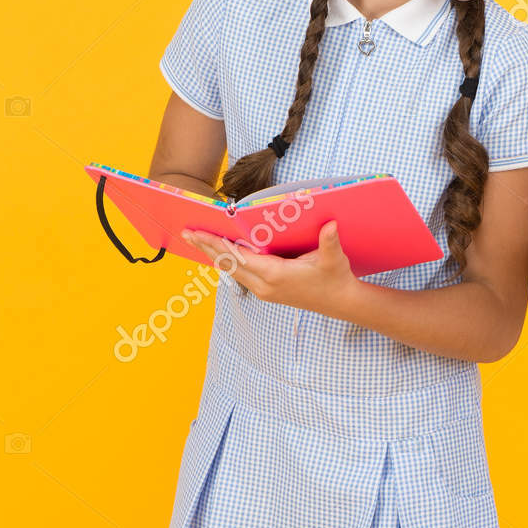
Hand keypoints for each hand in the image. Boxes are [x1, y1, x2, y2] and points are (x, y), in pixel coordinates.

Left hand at [181, 221, 359, 316]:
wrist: (341, 303)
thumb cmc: (336, 279)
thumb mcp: (334, 259)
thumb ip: (329, 241)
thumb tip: (331, 225)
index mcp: (275, 275)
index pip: (238, 257)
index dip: (217, 245)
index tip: (199, 234)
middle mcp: (264, 286)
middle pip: (228, 265)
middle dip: (206, 248)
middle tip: (186, 233)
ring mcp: (263, 290)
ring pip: (231, 271)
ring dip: (214, 255)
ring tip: (196, 240)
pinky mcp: (266, 291)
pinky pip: (240, 274)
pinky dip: (226, 262)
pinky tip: (219, 254)